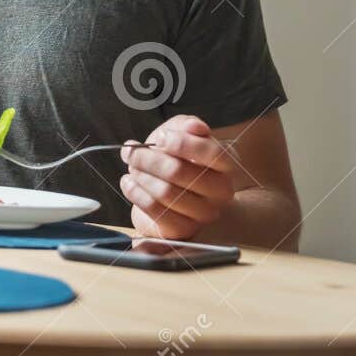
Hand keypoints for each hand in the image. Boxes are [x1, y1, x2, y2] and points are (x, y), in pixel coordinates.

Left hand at [119, 114, 238, 239]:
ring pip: (165, 192)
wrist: (170, 197)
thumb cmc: (176, 160)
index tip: (159, 138)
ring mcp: (204, 213)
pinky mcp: (184, 230)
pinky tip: (129, 183)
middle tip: (131, 152)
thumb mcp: (181, 135)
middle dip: (148, 159)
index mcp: (226, 165)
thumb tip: (196, 126)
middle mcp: (221, 192)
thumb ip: (187, 126)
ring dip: (140, 175)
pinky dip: (136, 193)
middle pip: (180, 172)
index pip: (213, 154)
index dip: (182, 144)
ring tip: (132, 167)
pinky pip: (155, 210)